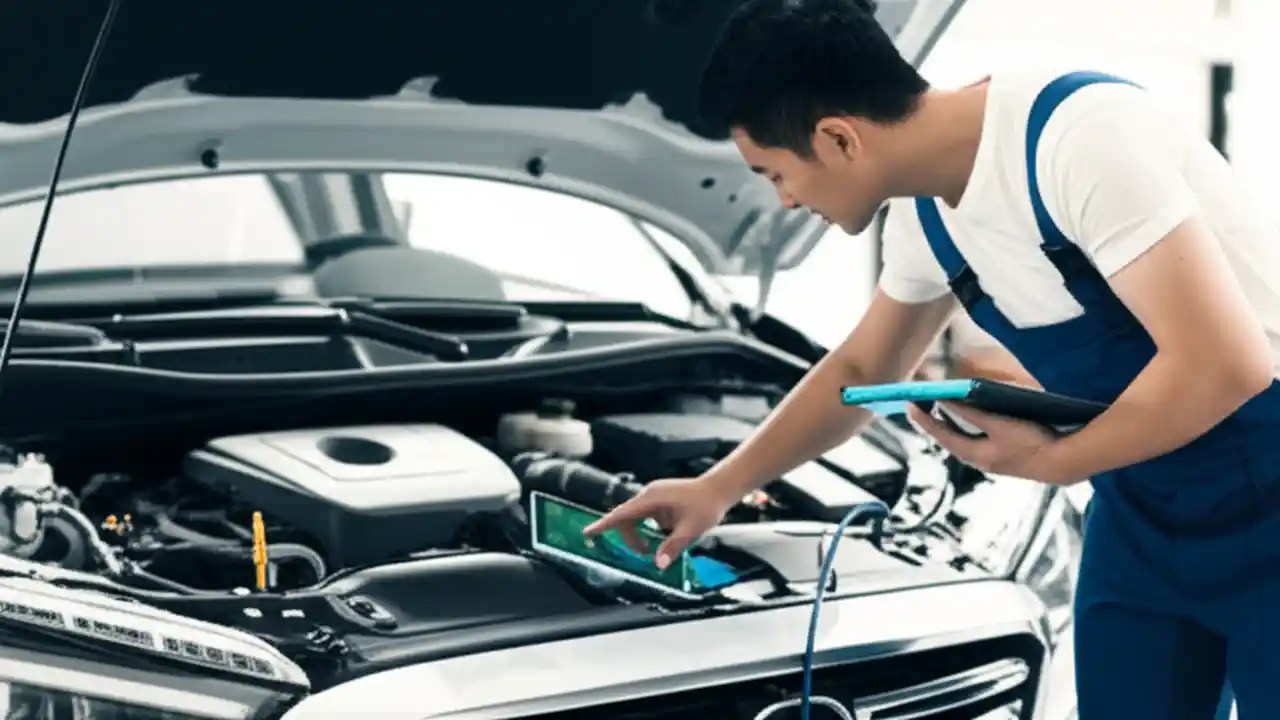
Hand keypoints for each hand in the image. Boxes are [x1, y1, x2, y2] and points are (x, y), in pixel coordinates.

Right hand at [582, 477, 735, 570]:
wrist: (720, 489)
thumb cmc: (707, 506)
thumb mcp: (691, 530)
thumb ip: (673, 547)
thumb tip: (658, 564)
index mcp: (651, 499)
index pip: (621, 514)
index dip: (604, 524)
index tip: (588, 532)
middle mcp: (649, 496)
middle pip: (627, 519)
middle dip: (630, 538)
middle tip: (645, 554)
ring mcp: (654, 497)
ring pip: (636, 519)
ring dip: (640, 535)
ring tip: (654, 548)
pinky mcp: (660, 500)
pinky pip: (646, 517)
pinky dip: (648, 529)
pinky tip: (665, 536)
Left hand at [906, 402, 1079, 484]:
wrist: (1063, 463)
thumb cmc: (1031, 442)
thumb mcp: (999, 425)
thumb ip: (973, 412)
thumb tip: (948, 400)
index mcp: (974, 454)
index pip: (941, 435)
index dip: (924, 420)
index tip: (909, 405)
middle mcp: (978, 460)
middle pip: (949, 439)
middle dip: (934, 422)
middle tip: (920, 406)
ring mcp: (991, 461)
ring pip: (962, 441)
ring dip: (950, 425)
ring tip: (939, 409)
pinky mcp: (1002, 458)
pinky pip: (975, 441)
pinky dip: (966, 429)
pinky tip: (969, 420)